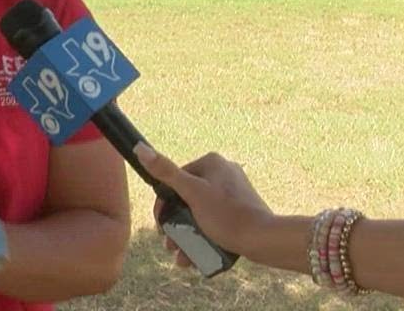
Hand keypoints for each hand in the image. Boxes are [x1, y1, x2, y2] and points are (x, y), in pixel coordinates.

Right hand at [134, 144, 273, 268]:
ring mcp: (233, 191)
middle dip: (176, 225)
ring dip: (187, 235)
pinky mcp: (240, 209)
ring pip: (200, 212)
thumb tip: (140, 148)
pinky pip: (215, 220)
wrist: (263, 240)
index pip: (175, 180)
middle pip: (187, 198)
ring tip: (182, 256)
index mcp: (212, 162)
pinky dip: (204, 236)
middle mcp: (223, 172)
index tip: (162, 227)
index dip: (164, 205)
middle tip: (170, 244)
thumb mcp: (192, 194)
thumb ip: (166, 172)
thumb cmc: (228, 216)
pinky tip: (197, 255)